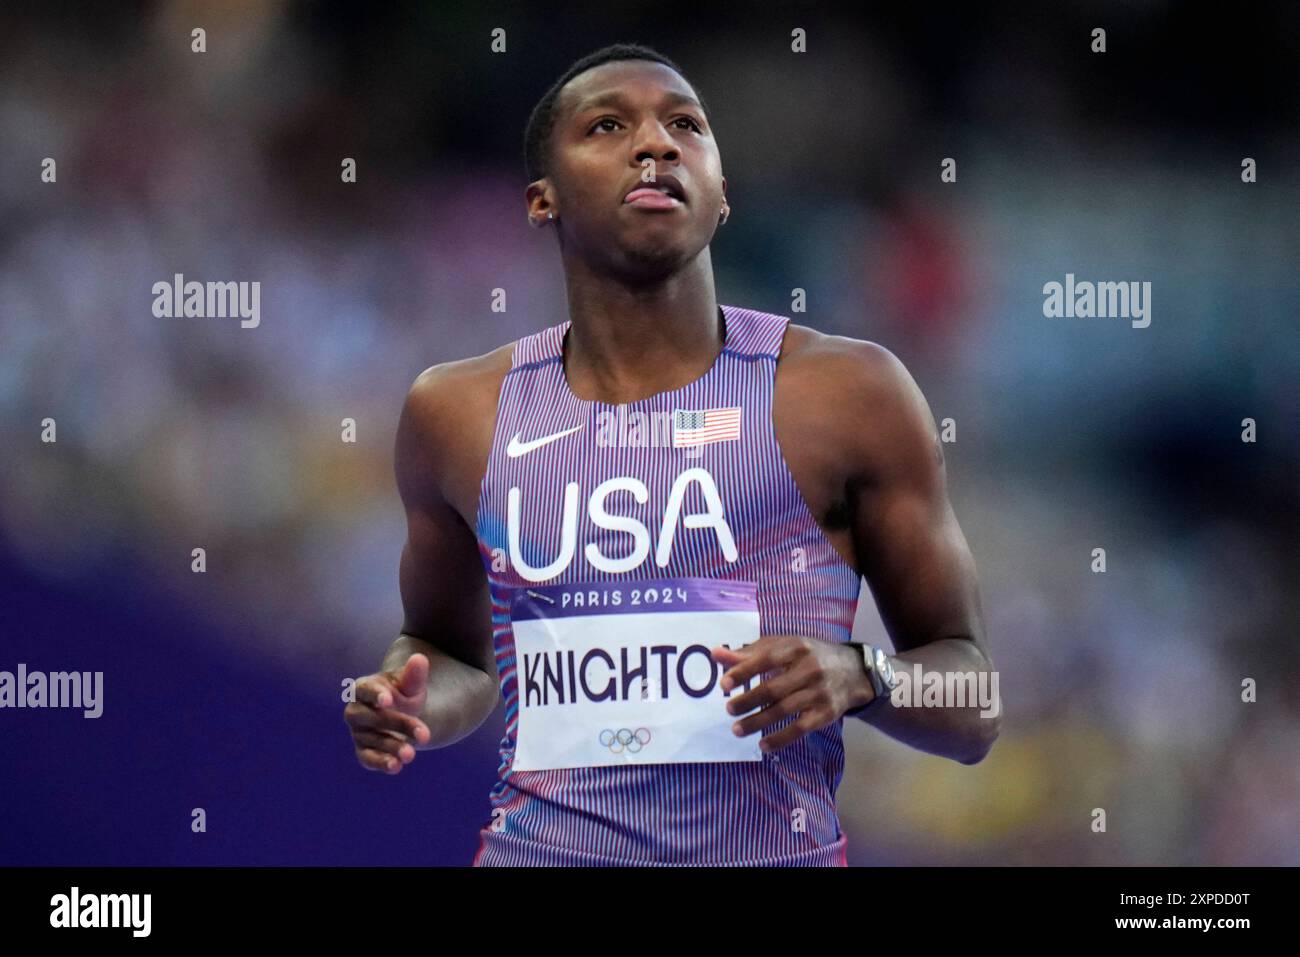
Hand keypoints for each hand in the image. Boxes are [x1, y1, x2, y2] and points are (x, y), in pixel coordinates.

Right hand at [344, 653, 432, 774]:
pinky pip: (368, 758)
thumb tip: (420, 658)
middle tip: (424, 734)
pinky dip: (381, 763)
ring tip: (411, 755)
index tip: (388, 700)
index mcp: (363, 688)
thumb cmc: (403, 693)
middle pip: (374, 718)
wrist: (403, 713)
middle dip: (400, 725)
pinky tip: (396, 767)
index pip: (365, 690)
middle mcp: (356, 711)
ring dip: (393, 748)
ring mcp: (358, 732)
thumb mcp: (411, 684)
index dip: (376, 694)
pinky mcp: (364, 750)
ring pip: (373, 740)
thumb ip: (414, 674)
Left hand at [711, 636, 872, 753]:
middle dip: (747, 700)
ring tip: (737, 730)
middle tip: (729, 709)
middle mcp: (810, 669)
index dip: (744, 672)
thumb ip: (748, 653)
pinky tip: (763, 745)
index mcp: (796, 647)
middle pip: (773, 688)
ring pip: (783, 711)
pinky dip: (780, 739)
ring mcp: (819, 692)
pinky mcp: (826, 714)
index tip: (724, 684)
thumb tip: (715, 654)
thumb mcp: (783, 648)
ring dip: (757, 723)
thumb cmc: (808, 656)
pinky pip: (799, 729)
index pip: (765, 659)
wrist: (853, 672)